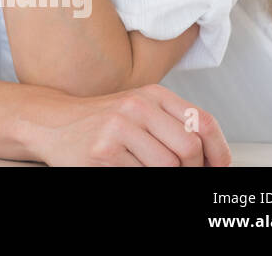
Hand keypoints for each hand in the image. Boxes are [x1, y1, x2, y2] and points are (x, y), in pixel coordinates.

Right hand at [27, 83, 230, 165]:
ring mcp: (119, 128)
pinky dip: (139, 176)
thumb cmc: (101, 122)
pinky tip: (124, 167)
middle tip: (179, 173)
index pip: (203, 123)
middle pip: (189, 149)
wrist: (52, 123)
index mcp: (153, 94)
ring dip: (162, 175)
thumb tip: (211, 159)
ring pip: (168, 167)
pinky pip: (142, 175)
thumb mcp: (140, 112)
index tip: (218, 167)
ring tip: (144, 167)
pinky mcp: (104, 152)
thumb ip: (173, 126)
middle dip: (191, 170)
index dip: (219, 152)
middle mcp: (137, 106)